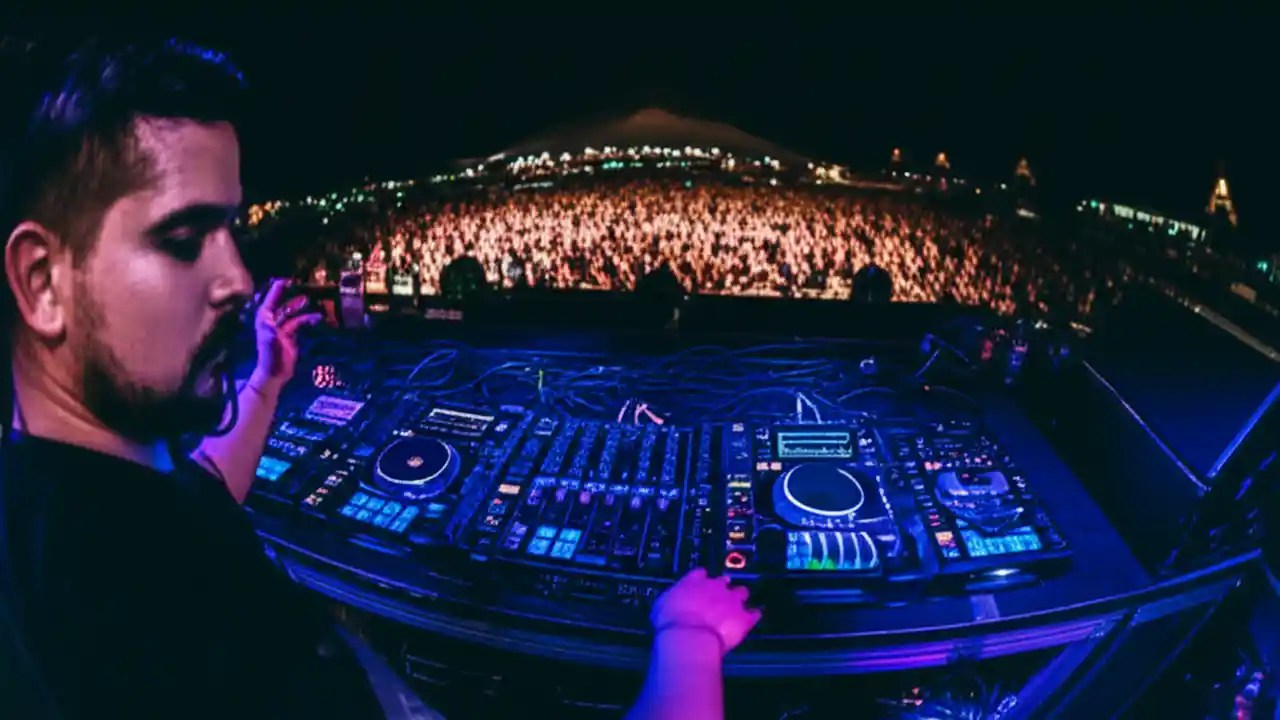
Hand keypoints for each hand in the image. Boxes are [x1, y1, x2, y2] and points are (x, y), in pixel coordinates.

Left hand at [252, 278, 322, 392]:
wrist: (274, 375)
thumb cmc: (269, 359)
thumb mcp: (269, 344)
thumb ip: (271, 333)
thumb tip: (273, 323)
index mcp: (265, 320)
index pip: (270, 300)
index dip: (277, 289)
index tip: (287, 279)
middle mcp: (272, 321)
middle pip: (283, 304)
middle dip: (293, 295)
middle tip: (304, 286)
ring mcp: (282, 328)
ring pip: (293, 312)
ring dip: (302, 307)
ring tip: (314, 301)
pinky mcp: (290, 335)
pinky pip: (300, 323)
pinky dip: (308, 319)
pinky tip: (318, 318)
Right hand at [650, 567, 760, 657]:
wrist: (690, 637)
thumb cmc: (670, 622)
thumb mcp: (662, 606)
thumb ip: (672, 599)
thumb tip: (672, 601)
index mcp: (694, 581)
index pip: (700, 574)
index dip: (701, 579)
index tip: (701, 584)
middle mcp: (715, 587)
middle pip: (724, 582)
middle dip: (723, 588)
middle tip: (719, 597)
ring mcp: (732, 601)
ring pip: (741, 593)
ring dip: (739, 598)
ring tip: (738, 606)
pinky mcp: (744, 618)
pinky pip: (754, 614)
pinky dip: (753, 615)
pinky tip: (753, 617)